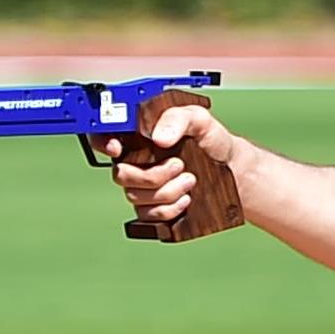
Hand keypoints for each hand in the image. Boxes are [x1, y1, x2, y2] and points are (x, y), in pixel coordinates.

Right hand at [102, 90, 242, 242]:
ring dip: (165, 191)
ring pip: (134, 197)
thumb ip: (178, 118)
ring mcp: (142, 187)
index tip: (118, 149)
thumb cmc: (211, 139)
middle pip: (120, 175)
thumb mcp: (199, 119)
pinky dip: (168, 209)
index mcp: (137, 136)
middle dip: (151, 174)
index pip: (101, 138)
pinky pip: (148, 216)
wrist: (233, 167)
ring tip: (191, 180)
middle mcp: (134, 162)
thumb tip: (158, 137)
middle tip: (179, 165)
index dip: (101, 144)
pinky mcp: (153, 208)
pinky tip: (186, 199)